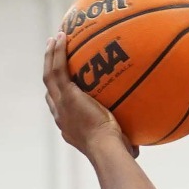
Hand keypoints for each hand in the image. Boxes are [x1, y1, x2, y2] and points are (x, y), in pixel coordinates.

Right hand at [42, 33, 134, 159]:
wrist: (105, 148)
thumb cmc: (115, 151)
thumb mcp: (117, 145)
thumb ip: (124, 142)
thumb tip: (138, 149)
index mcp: (68, 125)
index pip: (58, 106)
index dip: (57, 92)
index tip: (62, 80)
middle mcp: (60, 114)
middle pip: (50, 87)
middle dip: (49, 69)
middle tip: (51, 53)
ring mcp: (61, 103)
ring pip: (49, 74)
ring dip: (50, 55)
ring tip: (54, 39)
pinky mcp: (67, 94)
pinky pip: (58, 68)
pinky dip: (57, 52)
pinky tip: (61, 37)